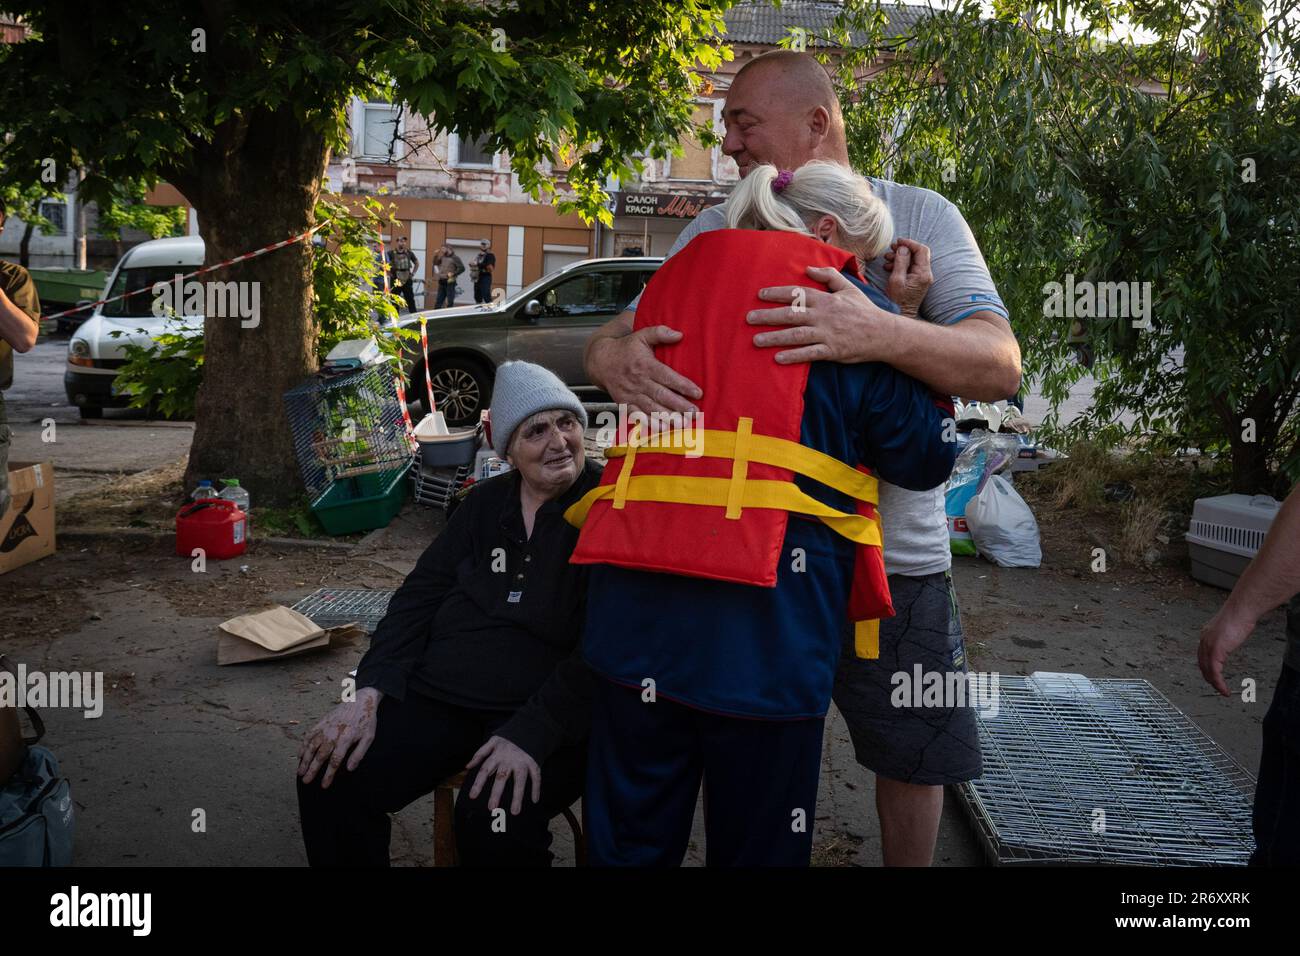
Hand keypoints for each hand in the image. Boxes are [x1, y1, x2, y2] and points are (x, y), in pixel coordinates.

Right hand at [297, 687, 382, 787]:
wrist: (361, 701)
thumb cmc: (366, 721)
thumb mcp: (368, 737)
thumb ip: (359, 754)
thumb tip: (350, 769)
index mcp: (346, 739)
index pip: (335, 761)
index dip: (329, 774)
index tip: (323, 785)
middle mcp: (333, 734)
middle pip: (320, 755)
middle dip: (312, 769)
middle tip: (306, 781)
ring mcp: (325, 727)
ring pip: (312, 746)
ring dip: (305, 760)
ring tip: (300, 772)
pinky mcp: (321, 722)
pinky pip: (309, 734)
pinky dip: (303, 745)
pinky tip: (299, 755)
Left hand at [466, 735, 539, 814]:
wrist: (528, 727)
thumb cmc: (508, 738)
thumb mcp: (492, 741)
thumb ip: (480, 754)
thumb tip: (467, 766)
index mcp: (497, 754)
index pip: (485, 770)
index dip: (479, 783)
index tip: (473, 796)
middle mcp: (509, 759)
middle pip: (502, 777)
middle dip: (496, 793)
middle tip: (491, 808)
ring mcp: (522, 761)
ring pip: (520, 780)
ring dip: (517, 796)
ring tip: (514, 811)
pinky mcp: (534, 761)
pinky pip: (536, 776)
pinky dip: (536, 788)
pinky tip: (535, 800)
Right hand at [588, 327, 701, 415]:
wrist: (600, 361)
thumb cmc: (626, 348)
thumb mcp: (641, 335)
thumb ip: (660, 333)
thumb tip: (680, 334)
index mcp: (645, 365)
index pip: (666, 376)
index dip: (682, 385)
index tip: (698, 393)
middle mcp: (638, 381)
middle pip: (661, 395)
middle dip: (678, 406)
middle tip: (694, 413)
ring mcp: (630, 394)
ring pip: (651, 408)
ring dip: (667, 417)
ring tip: (682, 424)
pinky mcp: (624, 403)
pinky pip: (637, 416)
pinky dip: (649, 424)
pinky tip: (662, 430)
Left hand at [747, 266, 900, 364]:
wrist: (883, 334)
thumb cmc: (864, 310)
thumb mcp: (848, 288)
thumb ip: (828, 276)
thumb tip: (808, 267)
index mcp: (826, 299)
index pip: (797, 294)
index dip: (777, 294)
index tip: (760, 295)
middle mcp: (824, 316)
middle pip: (791, 315)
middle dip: (768, 316)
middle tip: (748, 318)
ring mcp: (827, 334)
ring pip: (796, 335)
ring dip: (774, 338)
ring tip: (756, 340)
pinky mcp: (832, 351)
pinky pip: (809, 354)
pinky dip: (794, 356)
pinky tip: (778, 358)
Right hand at [882, 238, 932, 317]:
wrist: (901, 315)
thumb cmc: (897, 301)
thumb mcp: (896, 280)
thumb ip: (901, 262)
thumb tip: (903, 248)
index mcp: (923, 273)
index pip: (921, 250)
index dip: (910, 243)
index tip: (898, 242)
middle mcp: (925, 274)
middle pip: (918, 254)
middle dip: (903, 249)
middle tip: (890, 249)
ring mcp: (922, 278)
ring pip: (913, 260)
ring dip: (899, 257)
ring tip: (886, 259)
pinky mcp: (916, 281)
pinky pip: (910, 267)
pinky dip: (900, 264)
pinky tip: (889, 267)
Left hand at [1197, 606, 1255, 696]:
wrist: (1241, 610)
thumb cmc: (1239, 615)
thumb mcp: (1230, 629)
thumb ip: (1227, 637)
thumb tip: (1231, 640)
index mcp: (1206, 635)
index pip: (1203, 656)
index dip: (1207, 667)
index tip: (1212, 676)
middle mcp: (1204, 641)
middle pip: (1202, 664)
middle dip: (1209, 677)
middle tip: (1217, 686)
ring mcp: (1208, 646)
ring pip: (1207, 670)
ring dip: (1214, 683)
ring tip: (1221, 691)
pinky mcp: (1215, 651)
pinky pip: (1215, 672)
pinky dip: (1218, 683)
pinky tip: (1223, 689)